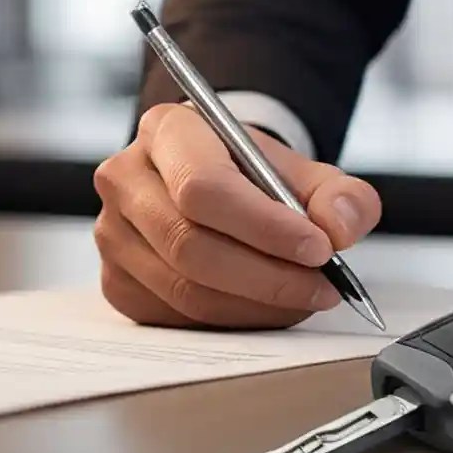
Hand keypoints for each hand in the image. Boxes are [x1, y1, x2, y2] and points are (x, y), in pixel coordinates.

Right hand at [93, 103, 380, 328]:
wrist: (213, 186)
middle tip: (323, 287)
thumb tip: (339, 227)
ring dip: (255, 305)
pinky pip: (175, 317)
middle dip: (267, 276)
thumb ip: (340, 195)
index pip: (203, 186)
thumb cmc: (253, 177)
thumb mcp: (305, 172)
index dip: (263, 226)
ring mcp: (112, 234)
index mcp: (165, 131)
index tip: (319, 249)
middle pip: (189, 245)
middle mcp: (124, 178)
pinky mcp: (116, 281)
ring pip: (184, 289)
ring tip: (302, 297)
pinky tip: (263, 306)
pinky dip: (230, 321)